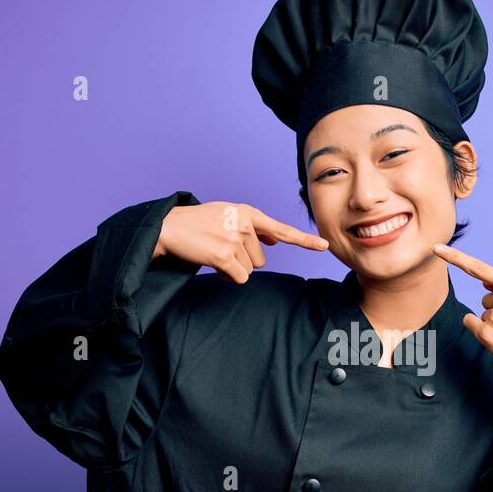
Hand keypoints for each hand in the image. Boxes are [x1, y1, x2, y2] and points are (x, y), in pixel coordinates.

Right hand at [155, 202, 329, 282]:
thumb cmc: (198, 224)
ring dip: (234, 269)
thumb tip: (275, 238)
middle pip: (261, 259)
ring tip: (214, 253)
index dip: (304, 240)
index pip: (281, 229)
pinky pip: (239, 278)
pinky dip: (227, 277)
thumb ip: (253, 227)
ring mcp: (234, 239)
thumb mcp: (227, 217)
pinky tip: (213, 264)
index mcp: (247, 213)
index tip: (324, 245)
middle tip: (221, 249)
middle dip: (244, 260)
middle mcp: (244, 223)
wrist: (168, 227)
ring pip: (250, 269)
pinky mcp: (223, 255)